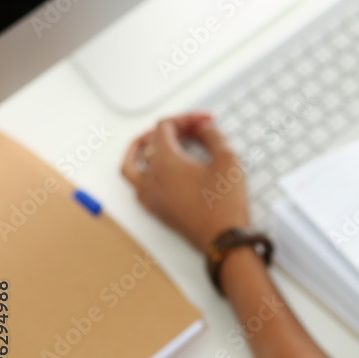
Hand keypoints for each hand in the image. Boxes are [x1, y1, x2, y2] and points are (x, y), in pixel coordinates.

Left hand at [121, 112, 249, 252]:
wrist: (223, 239)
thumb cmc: (225, 202)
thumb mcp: (227, 159)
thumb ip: (212, 135)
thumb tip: (203, 128)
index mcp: (165, 161)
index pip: (165, 127)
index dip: (185, 118)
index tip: (205, 121)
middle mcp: (150, 177)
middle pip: (148, 142)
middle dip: (170, 130)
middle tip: (190, 130)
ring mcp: (149, 195)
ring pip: (130, 165)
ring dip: (138, 150)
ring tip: (148, 143)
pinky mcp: (154, 210)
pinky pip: (136, 185)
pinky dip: (141, 172)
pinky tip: (156, 172)